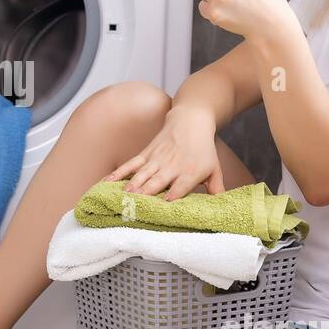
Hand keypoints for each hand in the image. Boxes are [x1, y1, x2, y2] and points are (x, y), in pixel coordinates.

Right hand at [102, 106, 224, 200]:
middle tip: (134, 208)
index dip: (171, 197)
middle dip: (146, 195)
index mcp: (190, 172)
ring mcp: (157, 159)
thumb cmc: (203, 149)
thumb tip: (221, 207)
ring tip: (122, 198)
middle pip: (157, 182)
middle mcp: (172, 166)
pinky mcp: (146, 154)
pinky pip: (131, 164)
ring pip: (142, 174)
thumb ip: (216, 189)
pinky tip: (107, 181)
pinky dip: (119, 173)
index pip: (180, 187)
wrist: (191, 121)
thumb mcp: (214, 169)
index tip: (162, 207)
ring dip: (132, 186)